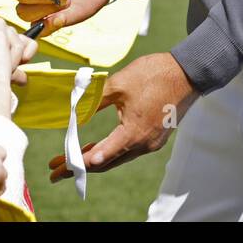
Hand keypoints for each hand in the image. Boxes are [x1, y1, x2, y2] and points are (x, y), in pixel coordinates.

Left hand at [48, 52, 197, 181]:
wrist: (187, 73)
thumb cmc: (153, 75)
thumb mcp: (118, 84)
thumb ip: (94, 99)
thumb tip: (74, 107)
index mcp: (133, 133)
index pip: (99, 156)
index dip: (76, 163)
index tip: (59, 169)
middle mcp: (143, 144)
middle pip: (106, 163)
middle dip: (79, 166)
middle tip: (56, 170)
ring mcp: (151, 143)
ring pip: (117, 158)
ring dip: (94, 159)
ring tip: (70, 159)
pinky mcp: (155, 137)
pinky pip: (128, 150)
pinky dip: (110, 151)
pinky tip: (97, 148)